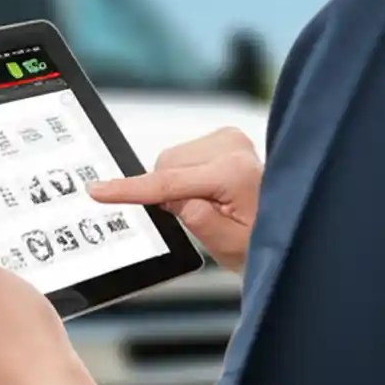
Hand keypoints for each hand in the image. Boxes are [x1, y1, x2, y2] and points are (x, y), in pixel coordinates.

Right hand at [88, 127, 262, 272]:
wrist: (286, 225)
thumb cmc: (262, 241)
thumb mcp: (229, 247)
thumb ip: (197, 220)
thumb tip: (171, 198)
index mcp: (235, 173)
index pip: (169, 182)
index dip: (130, 189)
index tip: (98, 190)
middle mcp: (233, 147)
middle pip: (165, 167)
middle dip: (168, 195)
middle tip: (200, 217)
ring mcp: (229, 138)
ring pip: (170, 161)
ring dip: (177, 185)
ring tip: (212, 206)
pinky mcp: (224, 137)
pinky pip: (182, 157)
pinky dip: (185, 176)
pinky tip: (211, 191)